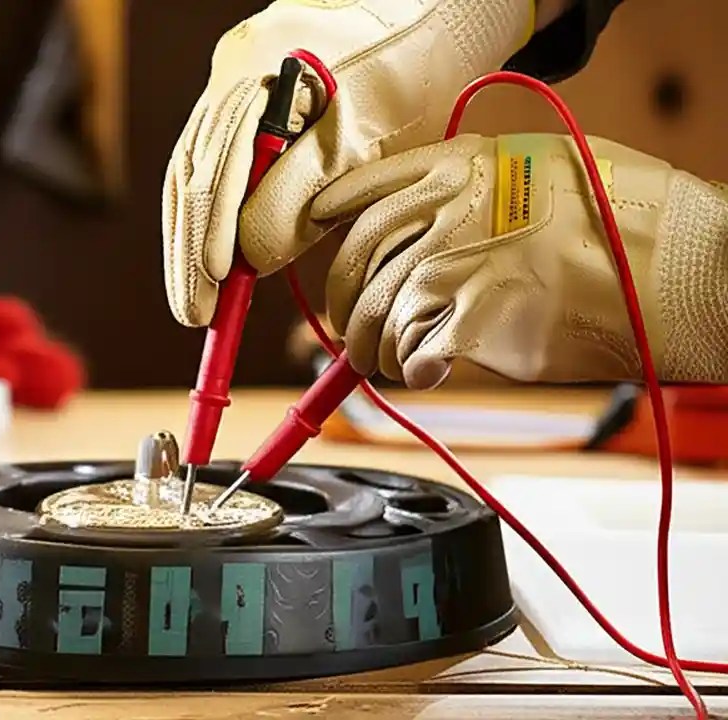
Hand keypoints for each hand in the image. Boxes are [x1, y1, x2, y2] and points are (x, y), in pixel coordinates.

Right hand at [162, 0, 535, 326]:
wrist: (433, 13)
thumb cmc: (412, 66)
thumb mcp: (366, 138)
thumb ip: (302, 196)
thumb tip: (251, 259)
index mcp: (257, 68)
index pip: (216, 165)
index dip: (209, 234)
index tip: (213, 289)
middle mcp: (232, 72)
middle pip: (192, 173)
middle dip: (190, 248)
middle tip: (195, 312)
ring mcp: (233, 83)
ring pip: (195, 173)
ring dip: (193, 240)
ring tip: (198, 298)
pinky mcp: (245, 101)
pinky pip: (214, 166)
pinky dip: (213, 218)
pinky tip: (215, 258)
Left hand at [309, 133, 727, 387]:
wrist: (678, 269)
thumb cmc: (626, 222)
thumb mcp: (542, 169)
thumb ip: (476, 189)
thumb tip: (425, 218)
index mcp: (461, 167)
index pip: (363, 190)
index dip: (327, 220)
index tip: (314, 239)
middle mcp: (448, 211)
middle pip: (354, 263)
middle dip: (345, 304)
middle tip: (354, 329)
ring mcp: (457, 264)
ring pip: (376, 315)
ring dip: (373, 348)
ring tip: (392, 361)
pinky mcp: (473, 320)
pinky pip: (412, 353)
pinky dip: (412, 371)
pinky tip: (427, 373)